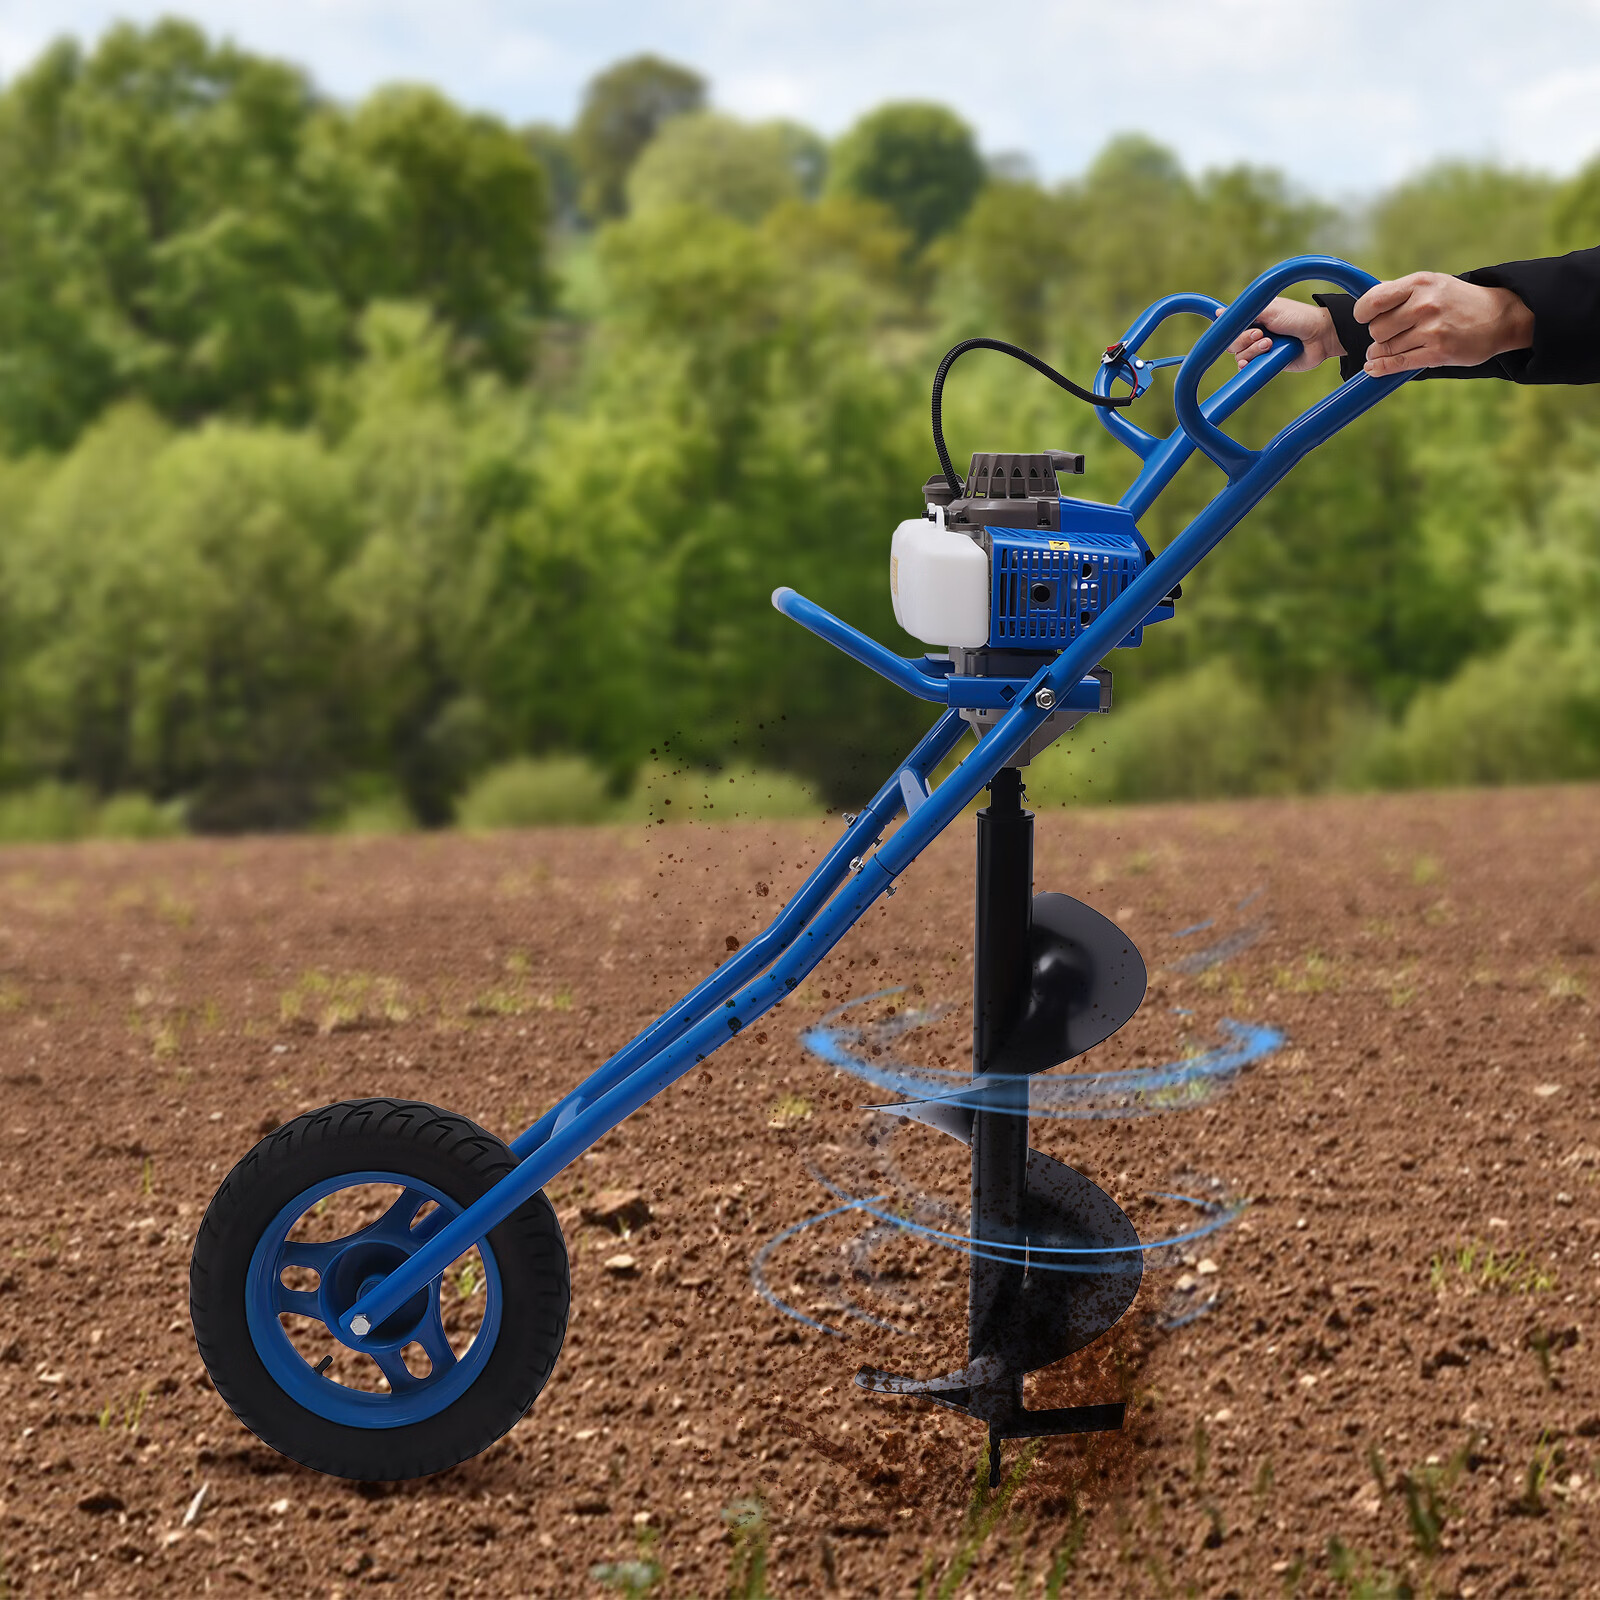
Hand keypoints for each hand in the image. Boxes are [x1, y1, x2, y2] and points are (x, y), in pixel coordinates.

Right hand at [1225, 298, 1343, 372]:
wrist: (1320, 335)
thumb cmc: (1298, 318)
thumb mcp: (1271, 310)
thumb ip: (1245, 313)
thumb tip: (1219, 313)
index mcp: (1254, 318)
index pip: (1231, 326)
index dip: (1231, 328)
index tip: (1238, 326)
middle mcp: (1255, 334)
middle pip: (1232, 343)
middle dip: (1243, 340)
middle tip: (1261, 335)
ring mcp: (1260, 350)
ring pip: (1239, 356)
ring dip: (1251, 351)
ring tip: (1270, 345)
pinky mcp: (1266, 364)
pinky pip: (1248, 369)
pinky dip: (1248, 366)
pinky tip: (1253, 362)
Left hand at [1354, 272, 1533, 375]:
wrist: (1500, 317)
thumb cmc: (1459, 301)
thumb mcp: (1433, 284)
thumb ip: (1400, 291)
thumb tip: (1368, 294)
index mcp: (1420, 283)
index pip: (1373, 301)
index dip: (1362, 313)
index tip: (1364, 318)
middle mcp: (1425, 305)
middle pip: (1376, 329)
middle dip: (1378, 335)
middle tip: (1388, 334)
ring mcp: (1431, 330)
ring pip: (1385, 348)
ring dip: (1381, 352)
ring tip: (1387, 349)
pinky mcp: (1437, 352)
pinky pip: (1397, 364)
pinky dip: (1381, 368)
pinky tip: (1373, 368)